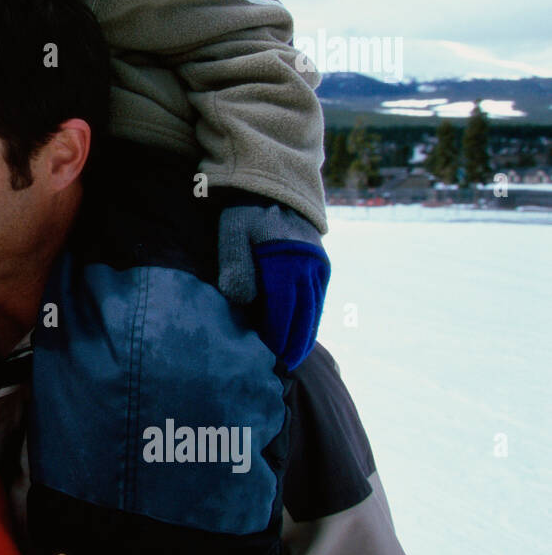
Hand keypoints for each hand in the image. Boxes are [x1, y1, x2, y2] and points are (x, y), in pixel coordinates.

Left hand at [218, 200, 330, 370]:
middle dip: (291, 345)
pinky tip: (300, 335)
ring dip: (304, 336)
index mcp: (286, 262)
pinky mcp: (321, 266)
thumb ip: (235, 266)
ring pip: (314, 311)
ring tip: (292, 359)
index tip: (264, 357)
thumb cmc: (246, 213)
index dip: (274, 336)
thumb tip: (243, 302)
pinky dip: (310, 320)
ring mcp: (318, 267)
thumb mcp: (233, 233)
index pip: (282, 311)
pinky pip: (318, 300)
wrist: (275, 186)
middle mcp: (308, 268)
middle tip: (280, 368)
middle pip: (302, 317)